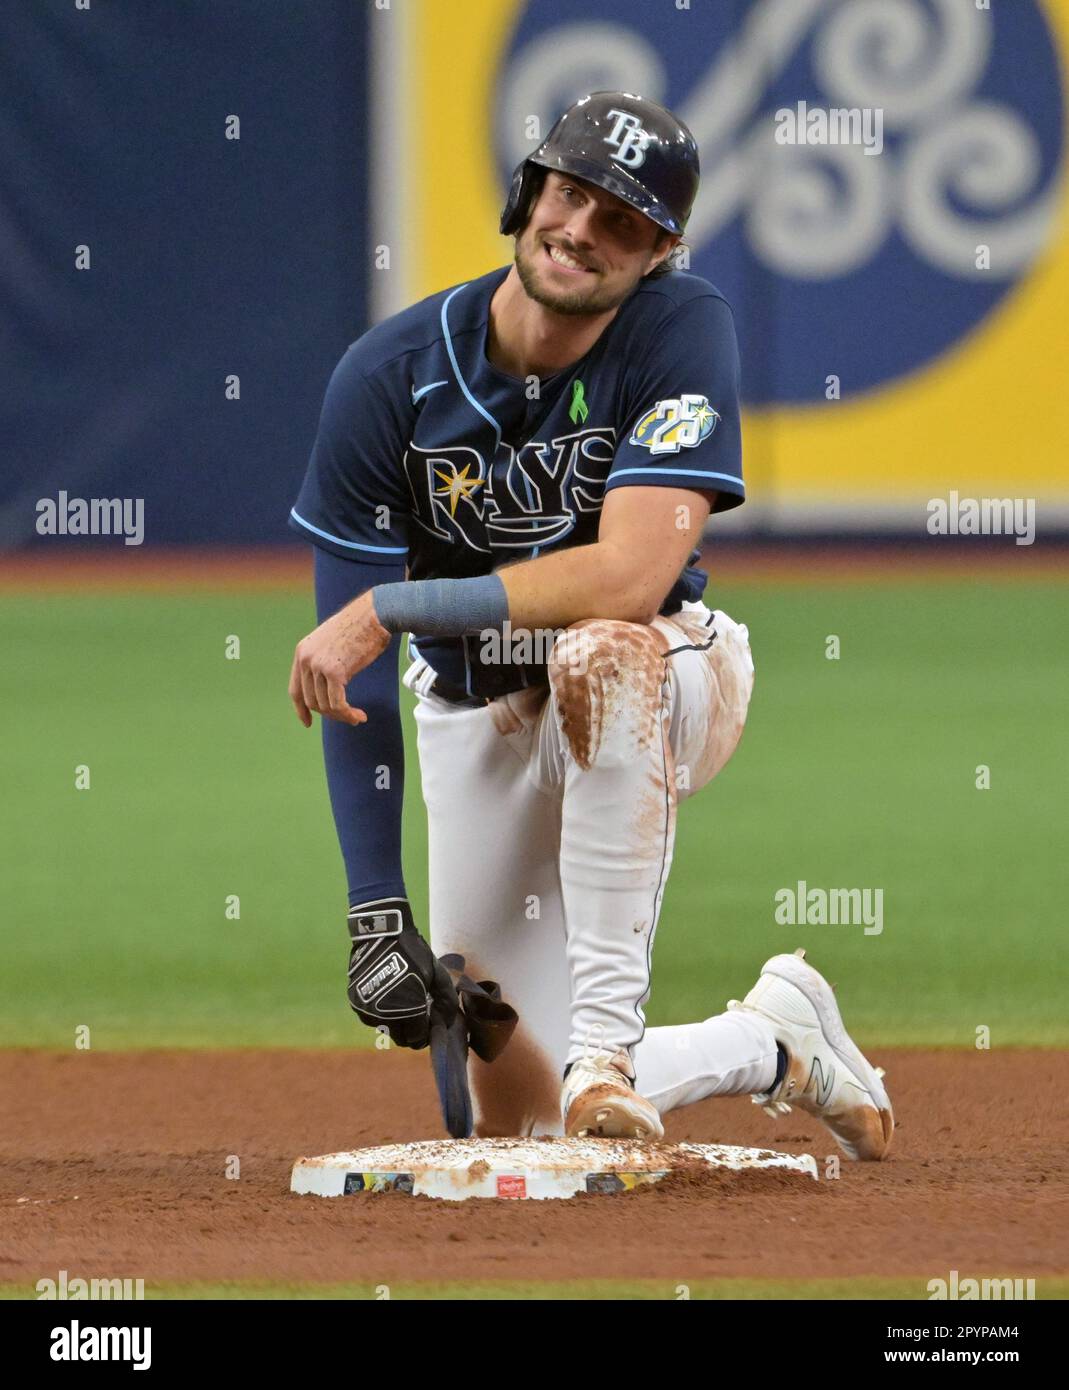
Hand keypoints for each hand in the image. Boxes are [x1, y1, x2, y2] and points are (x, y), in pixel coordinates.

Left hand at [288, 590, 390, 726]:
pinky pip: (338, 703)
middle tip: (347, 717)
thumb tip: (329, 684)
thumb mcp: (333, 642)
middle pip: (311, 701)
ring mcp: (318, 665)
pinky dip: (348, 714)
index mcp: (302, 651)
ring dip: (341, 716)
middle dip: (329, 714)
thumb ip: (324, 660)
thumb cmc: (361, 627)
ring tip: (356, 717)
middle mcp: (306, 659)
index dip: (301, 709)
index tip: (307, 722)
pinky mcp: (335, 671)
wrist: (375, 614)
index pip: (295, 689)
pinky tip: (359, 716)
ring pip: (325, 705)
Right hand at [346, 898, 459, 1049]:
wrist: (382, 933)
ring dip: (396, 1023)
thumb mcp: (437, 974)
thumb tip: (447, 1022)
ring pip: (385, 1029)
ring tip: (403, 1002)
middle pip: (401, 1038)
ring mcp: (368, 1011)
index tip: (430, 1022)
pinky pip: (372, 1018)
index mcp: (408, 1010)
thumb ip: (446, 1000)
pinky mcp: (356, 1004)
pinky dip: (381, 1014)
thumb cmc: (414, 953)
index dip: (427, 1033)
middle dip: (412, 1031)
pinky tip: (389, 996)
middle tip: (419, 1016)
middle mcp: (386, 1016)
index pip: (418, 1039)